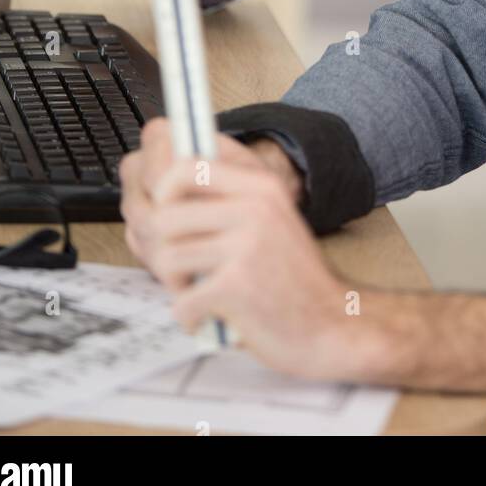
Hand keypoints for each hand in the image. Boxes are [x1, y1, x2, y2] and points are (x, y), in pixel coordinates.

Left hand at [120, 118, 349, 378]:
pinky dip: (189, 315)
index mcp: (260, 183)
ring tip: (195, 290)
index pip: (185, 162)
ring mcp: (247, 244)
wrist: (332, 323)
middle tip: (177, 265)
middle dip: (158, 246)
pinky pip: (181, 299)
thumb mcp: (267, 218)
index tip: (163, 208)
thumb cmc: (289, 275)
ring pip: (166, 256)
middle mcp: (255, 205)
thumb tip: (154, 185)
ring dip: (173, 283)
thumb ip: (221, 197)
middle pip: (163, 214)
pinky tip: (210, 314)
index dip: (159, 186)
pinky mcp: (238, 285)